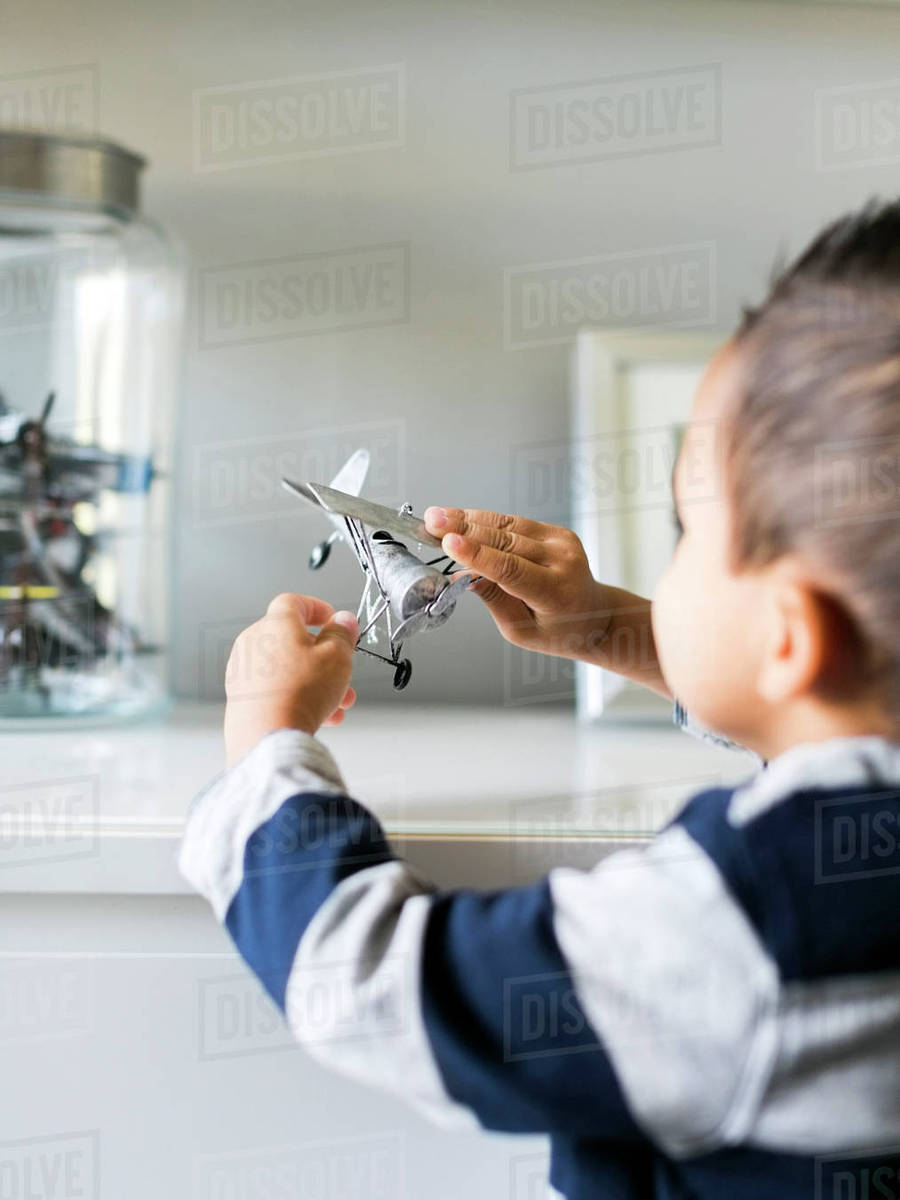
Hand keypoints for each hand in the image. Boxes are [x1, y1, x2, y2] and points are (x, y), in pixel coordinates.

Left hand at [223, 594, 357, 766]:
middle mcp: (254, 641)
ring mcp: (244, 669)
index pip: (295, 602)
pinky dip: (298, 695)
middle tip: (343, 671)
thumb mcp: (338, 657)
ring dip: (316, 681)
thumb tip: (343, 620)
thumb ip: (342, 634)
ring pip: (288, 668)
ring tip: (339, 702)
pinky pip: (276, 688)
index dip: (318, 609)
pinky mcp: (241, 695)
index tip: (334, 621)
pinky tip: (320, 715)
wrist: (267, 734)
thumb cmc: (299, 693)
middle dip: (324, 657)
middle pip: (294, 640)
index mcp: (275, 623)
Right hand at [423, 507, 609, 660]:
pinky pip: (514, 523)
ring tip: (436, 516)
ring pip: (507, 526)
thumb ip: (492, 598)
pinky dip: (485, 521)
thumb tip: (461, 573)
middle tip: (430, 523)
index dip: (478, 555)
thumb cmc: (556, 631)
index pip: (511, 569)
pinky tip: (459, 518)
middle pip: (506, 541)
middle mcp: (563, 561)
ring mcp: (561, 542)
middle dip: (464, 530)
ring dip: (469, 519)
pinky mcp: (555, 532)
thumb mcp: (520, 630)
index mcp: (556, 592)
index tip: (448, 543)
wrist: (595, 615)